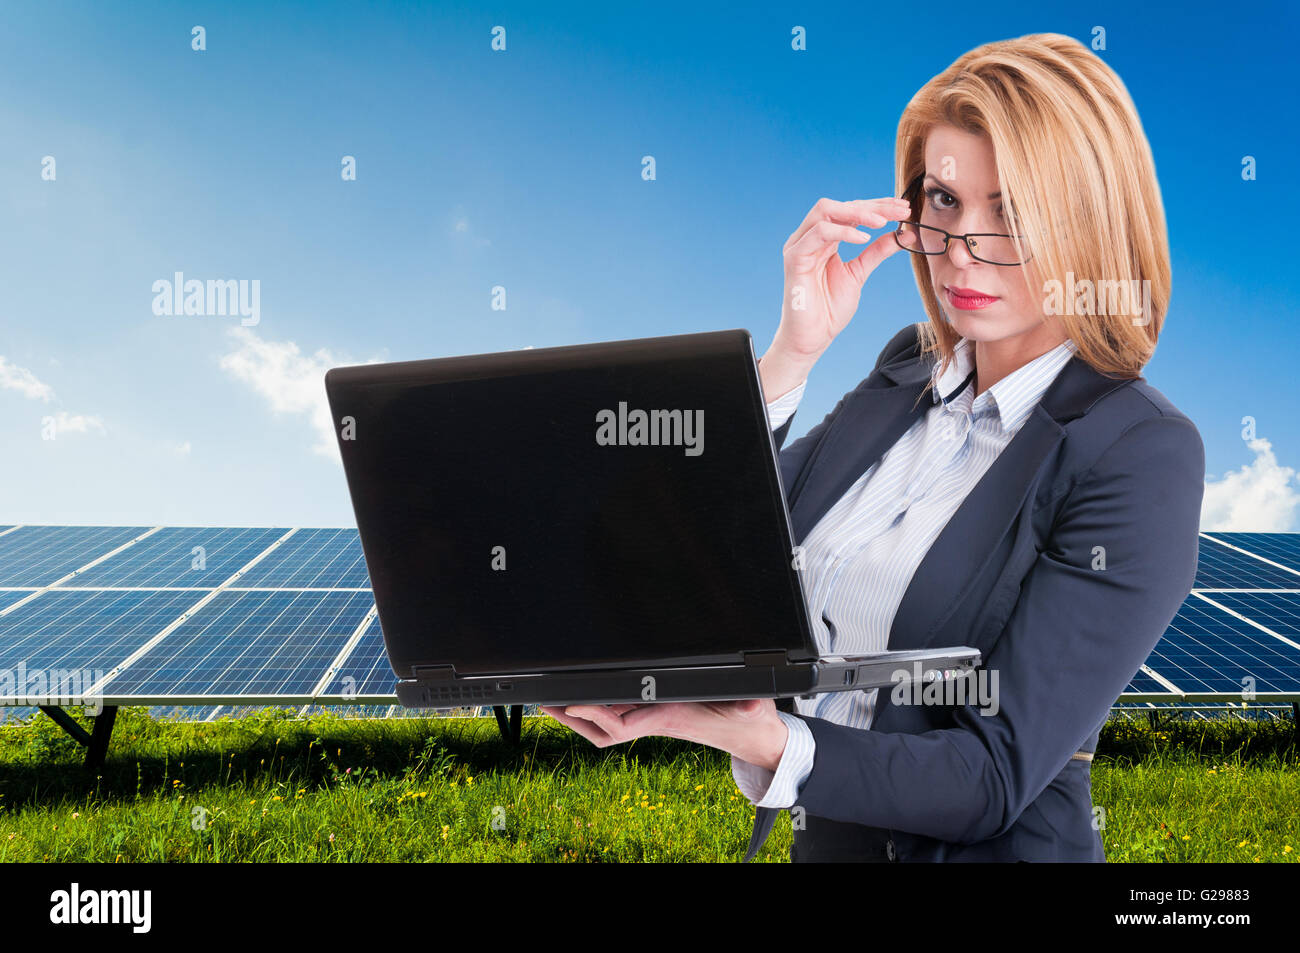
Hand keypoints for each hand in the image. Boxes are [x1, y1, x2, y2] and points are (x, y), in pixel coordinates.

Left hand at [540, 699, 789, 771]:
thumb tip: (751, 705)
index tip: (572, 701)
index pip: (621, 721)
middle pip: (602, 726)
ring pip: (605, 722)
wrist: (749, 731)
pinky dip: (598, 705)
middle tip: (546, 700)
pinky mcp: (655, 710)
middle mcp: (653, 719)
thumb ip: (750, 705)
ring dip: (579, 713)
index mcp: (667, 718)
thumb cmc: (746, 718)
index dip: (594, 713)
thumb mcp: (750, 708)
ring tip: (554, 699)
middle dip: (573, 715)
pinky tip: (586, 695)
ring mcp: (652, 716)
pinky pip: (618, 712)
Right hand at [759, 196, 910, 398]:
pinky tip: (864, 238)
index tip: (903, 209)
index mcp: (824, 239)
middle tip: (899, 211)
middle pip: (839, 205)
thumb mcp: (860, 273)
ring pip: (826, 211)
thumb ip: (876, 251)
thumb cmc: (830, 308)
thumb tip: (903, 233)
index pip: (850, 211)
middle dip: (872, 205)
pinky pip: (818, 233)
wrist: (813, 337)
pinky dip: (843, 232)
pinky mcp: (794, 258)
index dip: (878, 207)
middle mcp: (810, 237)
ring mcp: (800, 246)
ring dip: (857, 213)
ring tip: (882, 222)